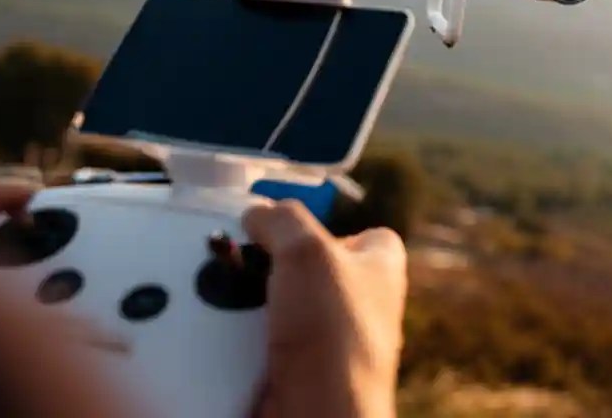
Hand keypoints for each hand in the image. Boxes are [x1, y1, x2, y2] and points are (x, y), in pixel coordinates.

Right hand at [243, 200, 406, 417]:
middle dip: (272, 264)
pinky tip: (232, 334)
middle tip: (246, 260)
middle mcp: (360, 304)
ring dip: (250, 301)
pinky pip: (259, 338)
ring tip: (230, 297)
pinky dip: (241, 335)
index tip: (288, 225)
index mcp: (381, 268)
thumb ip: (282, 218)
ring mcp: (327, 339)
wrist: (316, 416)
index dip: (327, 227)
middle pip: (307, 266)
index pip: (366, 233)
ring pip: (277, 302)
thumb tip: (259, 214)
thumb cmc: (335, 340)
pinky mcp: (294, 368)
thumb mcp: (308, 251)